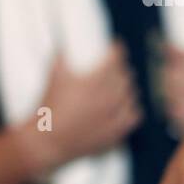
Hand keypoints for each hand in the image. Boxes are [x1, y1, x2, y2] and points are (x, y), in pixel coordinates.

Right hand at [27, 40, 142, 169]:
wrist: (50, 141)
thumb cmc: (50, 108)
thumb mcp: (54, 77)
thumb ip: (59, 56)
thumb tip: (60, 42)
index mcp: (96, 81)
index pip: (116, 59)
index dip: (117, 50)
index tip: (116, 47)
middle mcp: (109, 97)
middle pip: (125, 76)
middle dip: (120, 70)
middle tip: (114, 68)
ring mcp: (114, 115)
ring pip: (131, 95)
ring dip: (126, 88)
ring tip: (119, 87)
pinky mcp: (115, 131)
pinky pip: (134, 116)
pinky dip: (131, 109)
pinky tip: (125, 107)